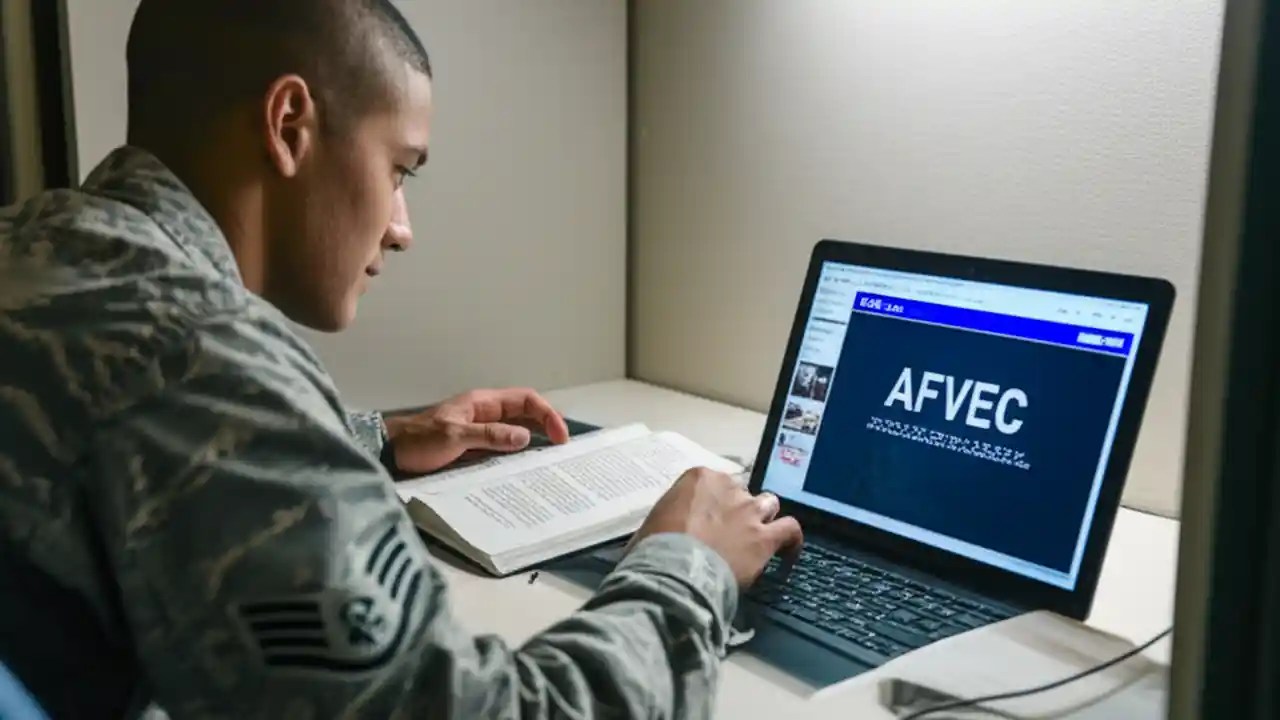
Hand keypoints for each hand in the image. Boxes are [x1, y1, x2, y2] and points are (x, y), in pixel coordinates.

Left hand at [384, 388, 570, 473]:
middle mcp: (484, 413)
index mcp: (482, 403)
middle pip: (524, 414)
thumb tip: (525, 437)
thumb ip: (490, 436)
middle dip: (546, 427)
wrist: (388, 452)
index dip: (547, 414)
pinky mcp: (472, 447)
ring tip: (547, 461)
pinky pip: (501, 448)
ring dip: (533, 442)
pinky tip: (521, 470)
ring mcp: (479, 430)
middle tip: (561, 450)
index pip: (525, 400)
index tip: (559, 436)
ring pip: (515, 431)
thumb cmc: (417, 441)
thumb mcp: (454, 437)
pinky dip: (515, 455)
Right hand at [627, 467, 803, 586]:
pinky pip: (790, 531)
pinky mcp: (765, 537)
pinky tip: (788, 554)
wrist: (675, 569)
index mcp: (698, 478)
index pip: (714, 482)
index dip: (712, 503)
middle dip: (737, 509)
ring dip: (764, 518)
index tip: (705, 520)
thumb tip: (661, 535)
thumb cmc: (654, 547)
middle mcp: (728, 487)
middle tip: (727, 534)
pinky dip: (792, 542)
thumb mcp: (652, 523)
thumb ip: (667, 520)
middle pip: (742, 492)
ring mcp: (749, 511)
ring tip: (758, 538)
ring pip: (769, 504)